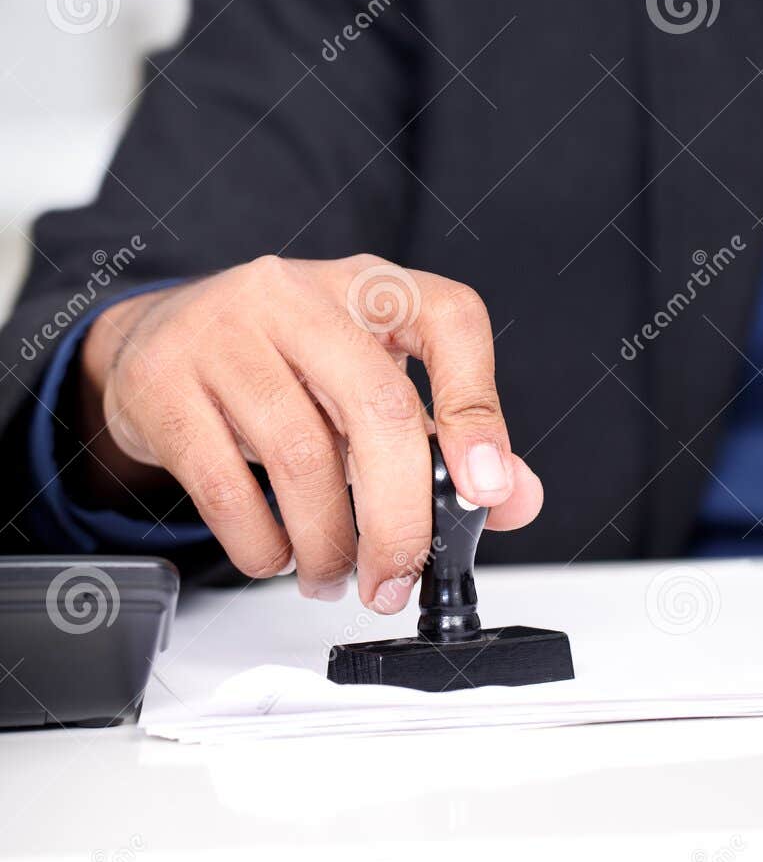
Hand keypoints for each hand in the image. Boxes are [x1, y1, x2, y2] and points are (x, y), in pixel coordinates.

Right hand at [77, 255, 541, 609]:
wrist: (151, 340)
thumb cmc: (277, 361)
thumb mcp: (365, 378)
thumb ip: (444, 435)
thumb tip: (513, 497)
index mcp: (368, 285)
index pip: (450, 318)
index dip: (478, 407)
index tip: (486, 490)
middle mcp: (298, 294)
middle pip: (378, 406)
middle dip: (399, 517)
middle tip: (397, 576)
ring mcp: (225, 331)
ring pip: (302, 457)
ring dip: (328, 544)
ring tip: (333, 575)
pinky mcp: (164, 382)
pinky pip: (225, 487)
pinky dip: (263, 545)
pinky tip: (277, 555)